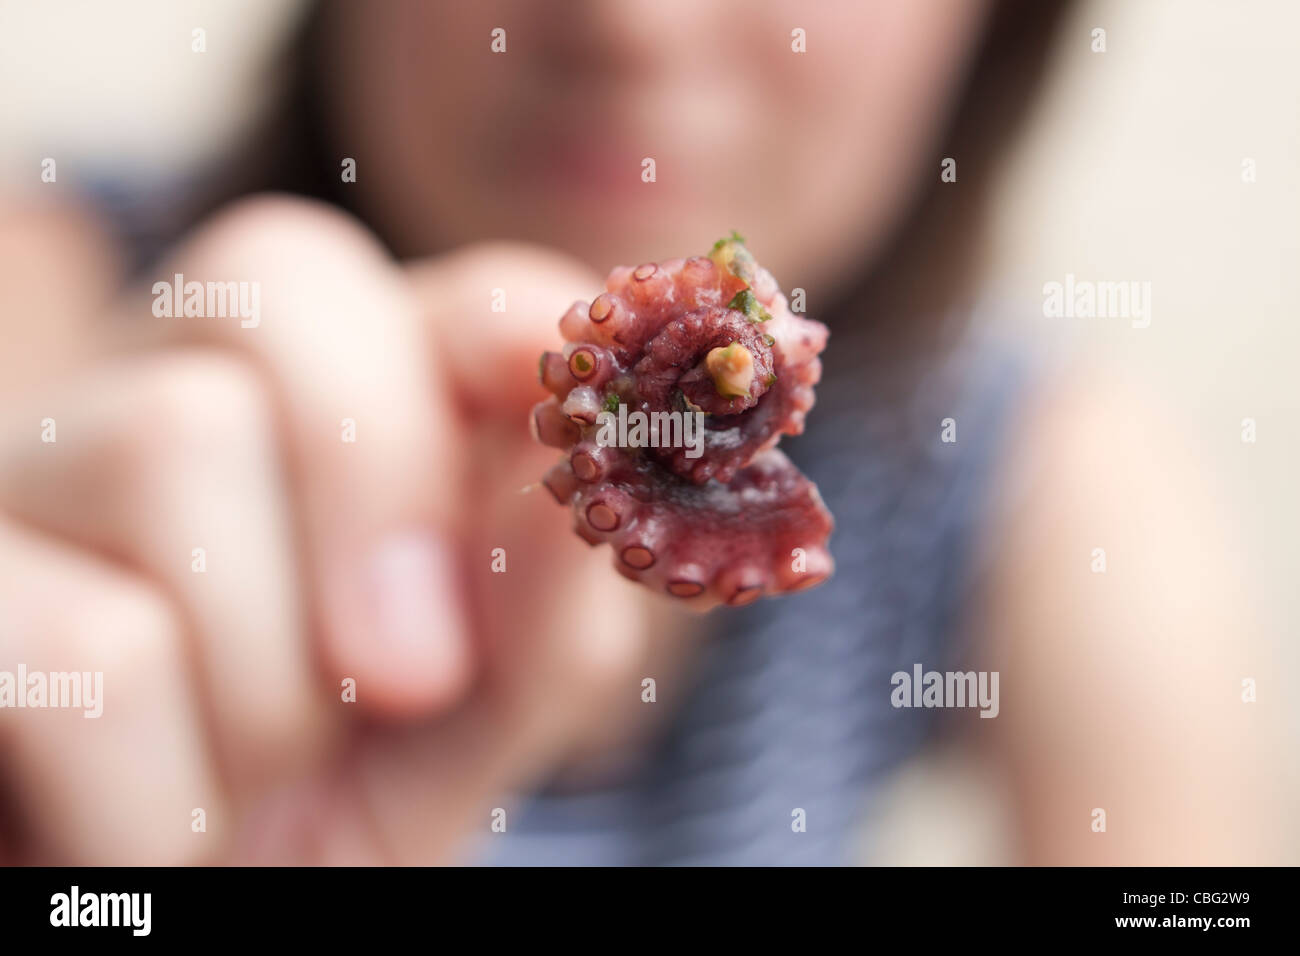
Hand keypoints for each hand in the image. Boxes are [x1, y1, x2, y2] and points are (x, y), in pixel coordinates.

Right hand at [0, 196, 672, 863]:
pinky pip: (83, 636)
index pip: (435, 295)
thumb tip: (583, 489)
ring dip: (264, 680)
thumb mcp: (461, 735)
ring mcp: (34, 476)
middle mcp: (167, 398)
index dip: (517, 330)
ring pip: (171, 438)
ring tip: (246, 780)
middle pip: (286, 295)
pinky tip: (158, 843)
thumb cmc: (312, 815)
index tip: (582, 420)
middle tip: (412, 680)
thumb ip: (543, 626)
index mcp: (328, 423)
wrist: (161, 912)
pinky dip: (160, 795)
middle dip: (381, 489)